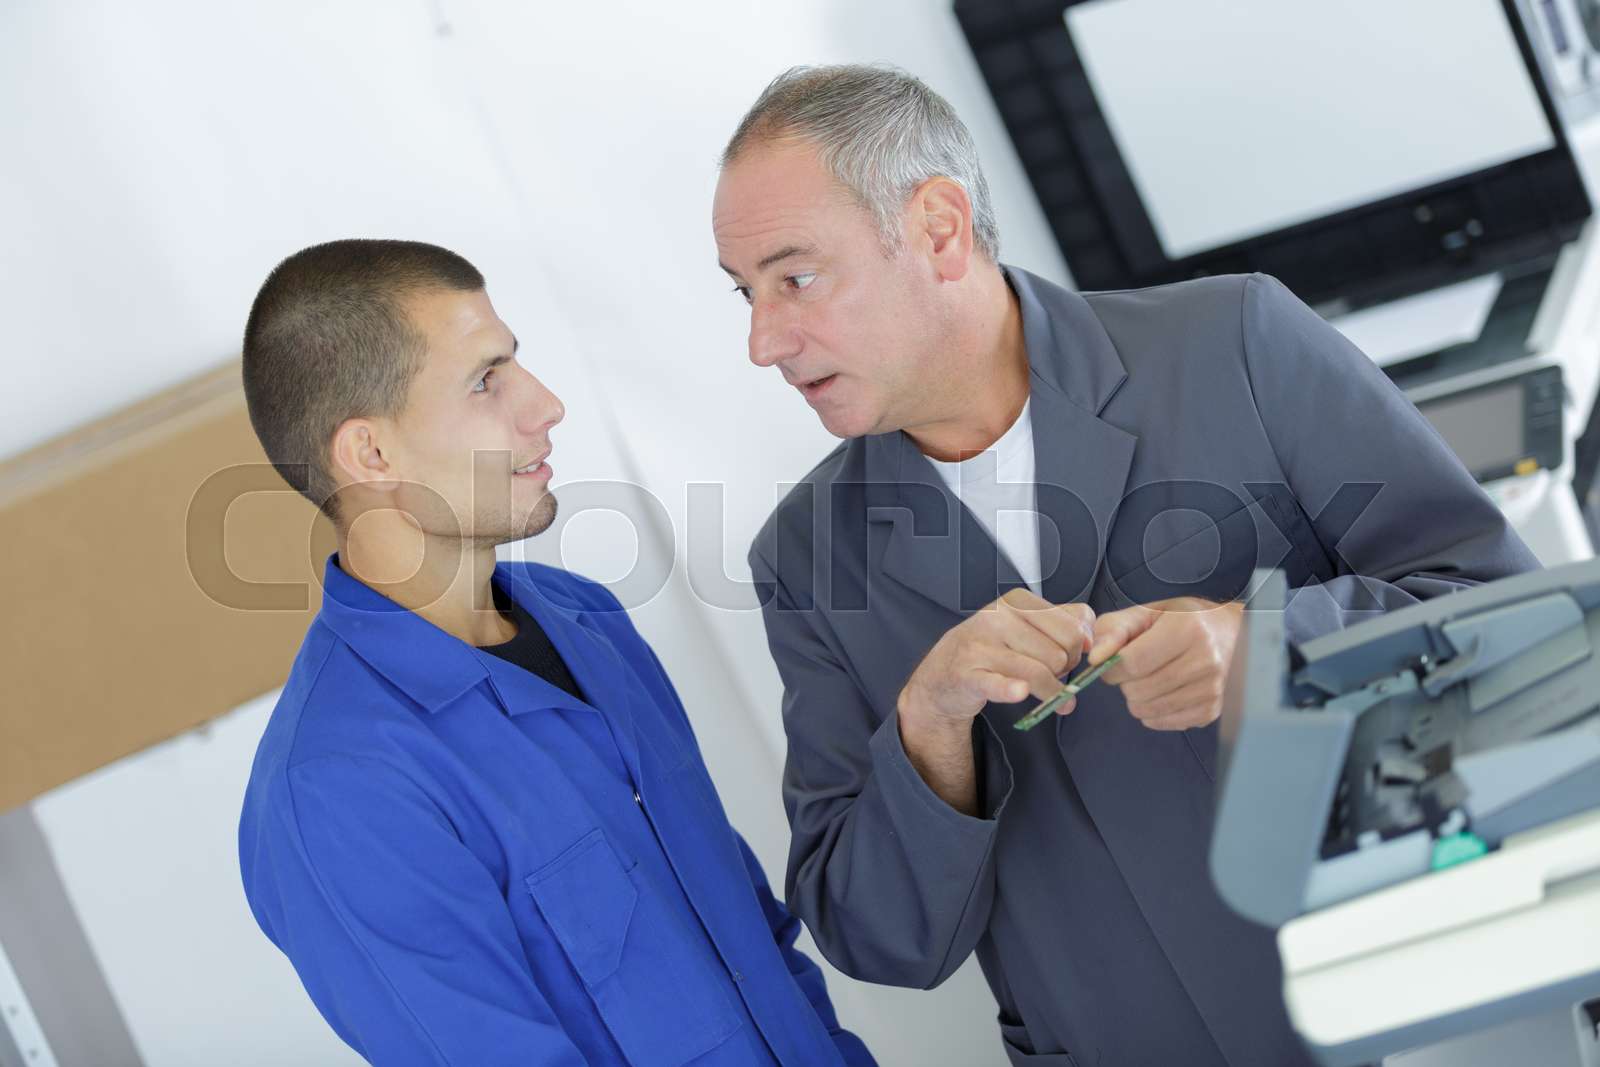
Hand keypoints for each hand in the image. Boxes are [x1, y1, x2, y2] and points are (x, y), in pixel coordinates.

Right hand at [898, 589, 1095, 727]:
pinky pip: (997, 683)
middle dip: (1062, 672)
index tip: (1070, 660)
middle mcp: (997, 618)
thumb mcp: (1025, 624)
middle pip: (1058, 654)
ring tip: (1053, 699)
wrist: (944, 672)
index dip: (1077, 651)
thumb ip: (1064, 620)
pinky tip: (1020, 693)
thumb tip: (1092, 634)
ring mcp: (980, 645)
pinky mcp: (967, 674)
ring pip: (1038, 672)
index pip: (1071, 628)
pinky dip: (1010, 689)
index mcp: (1017, 602)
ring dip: (1051, 693)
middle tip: (1053, 679)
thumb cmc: (992, 648)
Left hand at [1086, 598, 1243, 730]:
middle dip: (1126, 681)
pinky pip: (1163, 723)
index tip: (1112, 661)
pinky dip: (1154, 711)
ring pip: (1147, 711)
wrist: (1233, 634)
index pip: (1132, 663)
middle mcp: (1204, 662)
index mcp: (1187, 631)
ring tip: (1151, 677)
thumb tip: (1095, 658)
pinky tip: (1164, 691)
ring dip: (1138, 697)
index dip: (1112, 667)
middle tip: (1137, 667)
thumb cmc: (1185, 620)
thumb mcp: (1148, 613)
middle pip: (1138, 690)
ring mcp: (1211, 690)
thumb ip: (1114, 629)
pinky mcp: (1211, 711)